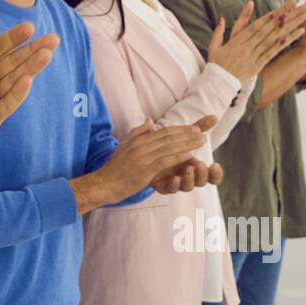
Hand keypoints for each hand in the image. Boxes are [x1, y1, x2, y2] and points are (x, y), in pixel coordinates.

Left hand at [0, 23, 59, 156]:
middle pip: (13, 63)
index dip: (14, 38)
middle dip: (33, 50)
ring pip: (14, 82)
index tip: (30, 27)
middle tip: (53, 38)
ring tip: (46, 54)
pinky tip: (27, 81)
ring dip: (31, 68)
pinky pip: (4, 106)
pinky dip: (16, 94)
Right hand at [75, 116, 213, 208]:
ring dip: (187, 144)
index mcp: (138, 140)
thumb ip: (138, 132)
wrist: (103, 184)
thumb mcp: (124, 146)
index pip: (163, 131)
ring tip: (201, 142)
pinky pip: (163, 161)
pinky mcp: (143, 171)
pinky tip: (189, 155)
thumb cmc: (114, 168)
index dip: (180, 129)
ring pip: (168, 147)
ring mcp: (142, 158)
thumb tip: (149, 120)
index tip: (194, 128)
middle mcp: (141, 146)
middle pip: (168, 137)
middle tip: (202, 133)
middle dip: (187, 134)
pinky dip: (177, 157)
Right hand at [207, 0, 305, 81]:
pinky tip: (300, 32)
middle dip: (287, 15)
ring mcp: (254, 56)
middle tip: (301, 5)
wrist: (218, 84)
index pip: (258, 24)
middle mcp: (248, 46)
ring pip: (276, 38)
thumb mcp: (214, 46)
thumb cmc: (216, 64)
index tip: (285, 5)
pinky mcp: (259, 65)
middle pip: (271, 28)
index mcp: (238, 40)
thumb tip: (221, 18)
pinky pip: (275, 51)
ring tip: (305, 15)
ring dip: (292, 25)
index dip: (273, 14)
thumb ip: (218, 31)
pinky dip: (288, 41)